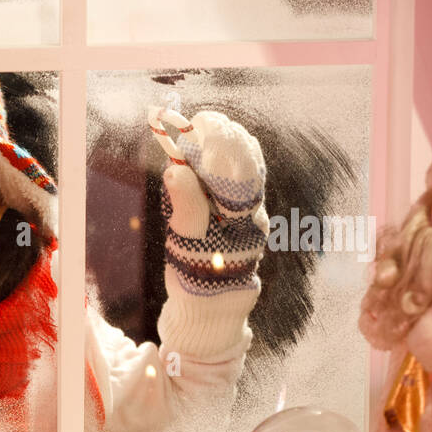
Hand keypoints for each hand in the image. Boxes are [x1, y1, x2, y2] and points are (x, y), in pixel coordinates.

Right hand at [159, 110, 268, 295]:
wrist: (215, 309)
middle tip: (196, 125)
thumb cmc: (199, 277)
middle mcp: (254, 208)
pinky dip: (222, 165)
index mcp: (244, 214)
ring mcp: (251, 211)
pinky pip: (238, 180)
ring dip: (222, 148)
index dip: (220, 138)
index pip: (239, 163)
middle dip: (222, 137)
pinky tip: (203, 163)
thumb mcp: (188, 243)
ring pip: (244, 167)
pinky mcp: (242, 215)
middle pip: (246, 158)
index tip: (198, 123)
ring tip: (198, 139)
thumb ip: (186, 205)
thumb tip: (176, 169)